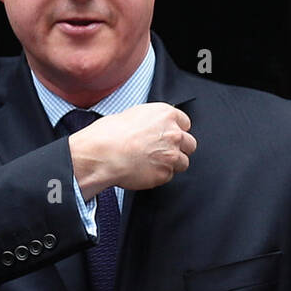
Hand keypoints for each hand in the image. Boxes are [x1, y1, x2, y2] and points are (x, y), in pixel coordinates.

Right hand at [68, 102, 195, 195]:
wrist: (101, 154)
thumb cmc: (108, 134)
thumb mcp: (130, 115)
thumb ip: (150, 122)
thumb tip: (150, 129)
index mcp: (165, 114)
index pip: (185, 123)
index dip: (176, 130)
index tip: (168, 136)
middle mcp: (173, 134)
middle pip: (189, 144)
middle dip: (179, 148)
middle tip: (162, 152)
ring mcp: (171, 155)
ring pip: (182, 163)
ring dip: (170, 164)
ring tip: (151, 163)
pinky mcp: (164, 174)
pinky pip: (167, 176)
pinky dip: (158, 176)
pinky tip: (143, 171)